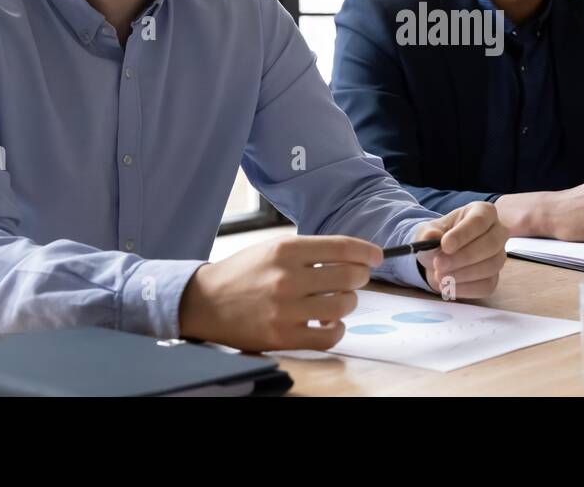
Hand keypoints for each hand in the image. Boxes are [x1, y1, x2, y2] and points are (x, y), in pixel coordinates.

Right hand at [177, 235, 380, 351]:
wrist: (206, 302)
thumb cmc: (245, 273)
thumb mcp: (273, 249)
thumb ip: (311, 251)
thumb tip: (355, 257)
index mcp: (286, 250)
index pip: (343, 248)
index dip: (367, 252)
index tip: (376, 256)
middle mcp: (287, 278)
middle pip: (349, 277)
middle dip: (359, 277)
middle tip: (353, 279)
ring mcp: (285, 310)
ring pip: (343, 306)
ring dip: (348, 303)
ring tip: (337, 300)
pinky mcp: (283, 336)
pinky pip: (330, 335)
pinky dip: (337, 328)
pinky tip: (328, 322)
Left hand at [414, 201, 508, 299]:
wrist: (439, 259)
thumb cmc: (439, 239)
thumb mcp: (428, 232)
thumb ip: (428, 233)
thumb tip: (431, 235)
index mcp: (483, 212)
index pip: (479, 221)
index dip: (463, 234)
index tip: (445, 246)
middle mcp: (497, 232)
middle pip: (490, 244)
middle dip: (463, 257)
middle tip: (439, 264)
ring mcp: (498, 255)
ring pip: (491, 266)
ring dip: (463, 274)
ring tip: (439, 276)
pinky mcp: (494, 277)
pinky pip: (487, 285)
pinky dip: (465, 288)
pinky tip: (448, 287)